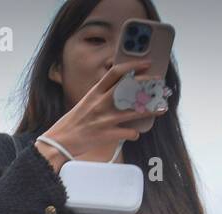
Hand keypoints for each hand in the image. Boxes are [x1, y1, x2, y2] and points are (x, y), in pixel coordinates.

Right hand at [35, 60, 161, 170]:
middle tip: (159, 83)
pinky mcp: (106, 135)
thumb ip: (101, 96)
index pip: (116, 72)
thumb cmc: (73, 123)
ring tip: (162, 107)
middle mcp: (101, 103)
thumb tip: (121, 91)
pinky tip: (136, 133)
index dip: (133, 65)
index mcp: (94, 93)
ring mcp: (105, 119)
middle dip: (148, 84)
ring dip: (151, 109)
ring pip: (134, 111)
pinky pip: (127, 133)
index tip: (146, 63)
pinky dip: (134, 133)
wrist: (59, 142)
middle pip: (129, 88)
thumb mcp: (85, 103)